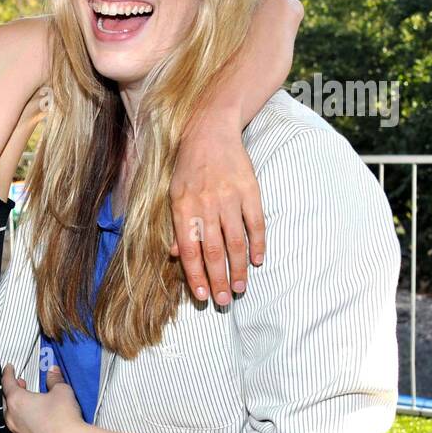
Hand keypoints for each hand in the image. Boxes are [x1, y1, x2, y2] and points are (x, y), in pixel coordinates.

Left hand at [1, 364, 84, 432]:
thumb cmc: (64, 417)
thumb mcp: (62, 391)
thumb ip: (55, 380)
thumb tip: (52, 371)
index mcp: (17, 401)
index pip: (7, 383)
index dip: (8, 373)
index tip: (9, 368)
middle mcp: (12, 420)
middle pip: (7, 403)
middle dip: (13, 393)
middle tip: (21, 386)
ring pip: (12, 422)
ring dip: (17, 414)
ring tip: (28, 409)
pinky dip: (24, 432)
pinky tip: (32, 431)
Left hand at [170, 114, 264, 306]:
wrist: (210, 131)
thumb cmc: (188, 167)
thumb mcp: (173, 194)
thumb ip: (176, 225)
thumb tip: (176, 254)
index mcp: (182, 209)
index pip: (189, 251)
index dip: (195, 276)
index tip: (202, 296)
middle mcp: (205, 206)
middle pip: (213, 252)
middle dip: (219, 280)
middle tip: (224, 301)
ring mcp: (229, 198)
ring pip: (235, 242)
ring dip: (239, 268)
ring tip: (241, 288)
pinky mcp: (249, 190)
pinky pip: (255, 223)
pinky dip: (258, 244)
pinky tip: (258, 260)